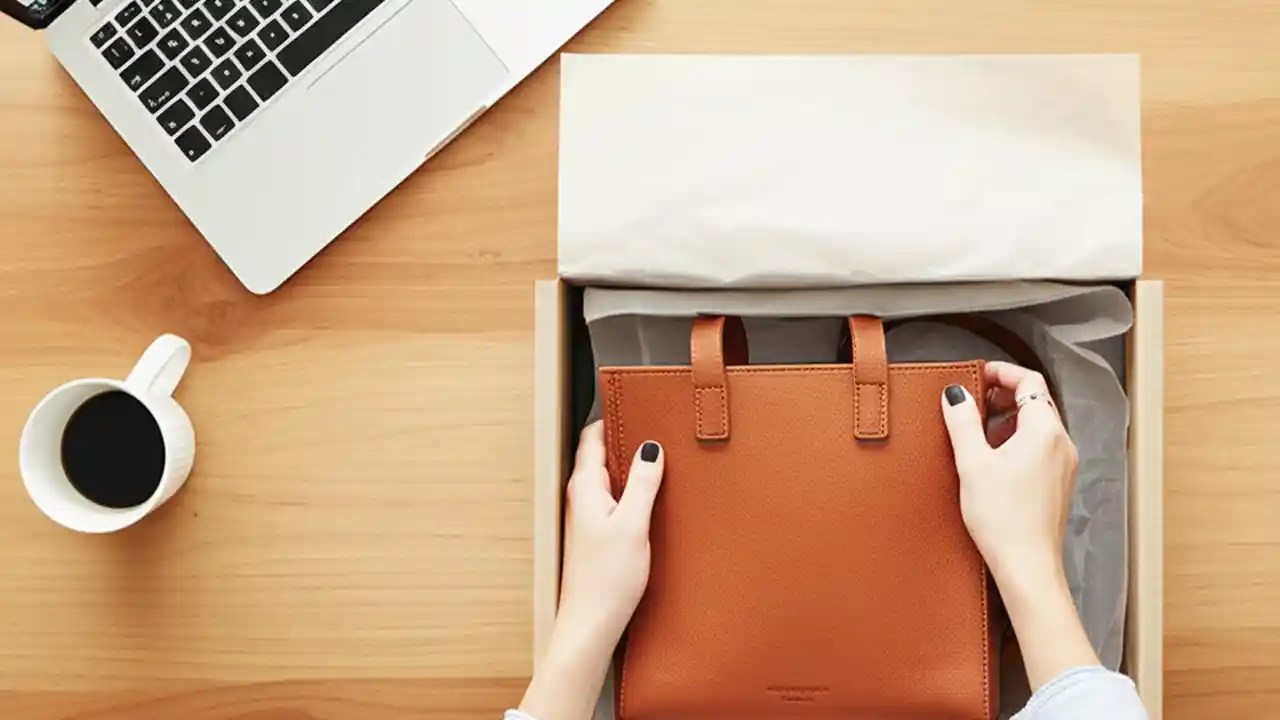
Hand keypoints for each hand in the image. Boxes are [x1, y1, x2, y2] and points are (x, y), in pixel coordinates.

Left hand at [518, 422, 664, 719]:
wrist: (591, 623)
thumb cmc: (607, 579)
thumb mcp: (633, 523)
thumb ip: (643, 482)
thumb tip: (651, 448)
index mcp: (586, 487)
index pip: (592, 437)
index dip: (613, 417)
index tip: (637, 405)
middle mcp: (582, 498)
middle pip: (603, 455)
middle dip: (627, 440)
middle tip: (659, 430)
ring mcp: (589, 517)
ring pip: (611, 479)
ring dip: (632, 469)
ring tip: (663, 462)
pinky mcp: (598, 535)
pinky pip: (616, 500)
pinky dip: (634, 491)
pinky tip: (655, 500)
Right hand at [940, 361, 1076, 587]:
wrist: (1027, 566)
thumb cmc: (1003, 519)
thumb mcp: (972, 464)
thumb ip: (962, 423)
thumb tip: (955, 395)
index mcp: (1044, 431)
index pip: (1029, 381)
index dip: (1002, 372)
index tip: (978, 375)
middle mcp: (1061, 444)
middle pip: (1036, 401)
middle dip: (1003, 395)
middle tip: (974, 401)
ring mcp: (1063, 465)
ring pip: (1038, 425)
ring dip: (1009, 419)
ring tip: (978, 432)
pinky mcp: (1058, 483)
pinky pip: (1041, 447)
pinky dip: (1018, 441)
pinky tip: (993, 459)